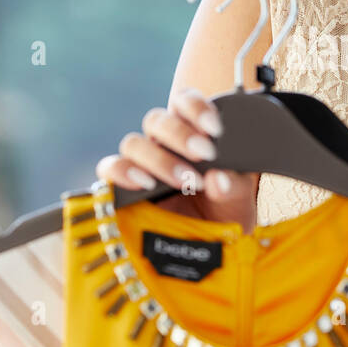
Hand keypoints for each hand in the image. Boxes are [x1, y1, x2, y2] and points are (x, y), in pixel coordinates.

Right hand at [96, 87, 257, 228]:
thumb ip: (234, 187)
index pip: (184, 102)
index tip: (215, 128)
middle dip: (181, 135)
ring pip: (134, 143)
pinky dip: (122, 172)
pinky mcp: (121, 186)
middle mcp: (162, 143)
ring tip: (184, 180)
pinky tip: (145, 184)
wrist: (209, 245)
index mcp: (191, 132)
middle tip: (205, 154)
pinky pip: (109, 169)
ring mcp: (140, 163)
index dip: (196, 107)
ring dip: (159, 158)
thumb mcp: (238, 200)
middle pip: (156, 120)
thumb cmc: (224, 212)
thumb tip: (219, 178)